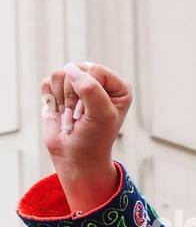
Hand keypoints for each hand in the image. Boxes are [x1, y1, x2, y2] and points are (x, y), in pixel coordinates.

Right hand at [41, 61, 131, 211]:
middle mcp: (99, 82)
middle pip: (75, 70)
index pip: (95, 70)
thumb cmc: (95, 139)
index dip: (87, 89)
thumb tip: (70, 68)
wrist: (76, 157)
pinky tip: (60, 114)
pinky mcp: (58, 91)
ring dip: (61, 101)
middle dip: (72, 97)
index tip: (90, 112)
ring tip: (71, 117)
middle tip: (80, 117)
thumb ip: (91, 89)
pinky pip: (47, 83)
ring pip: (59, 75)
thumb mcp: (101, 116)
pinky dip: (51, 101)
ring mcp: (78, 85)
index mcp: (118, 87)